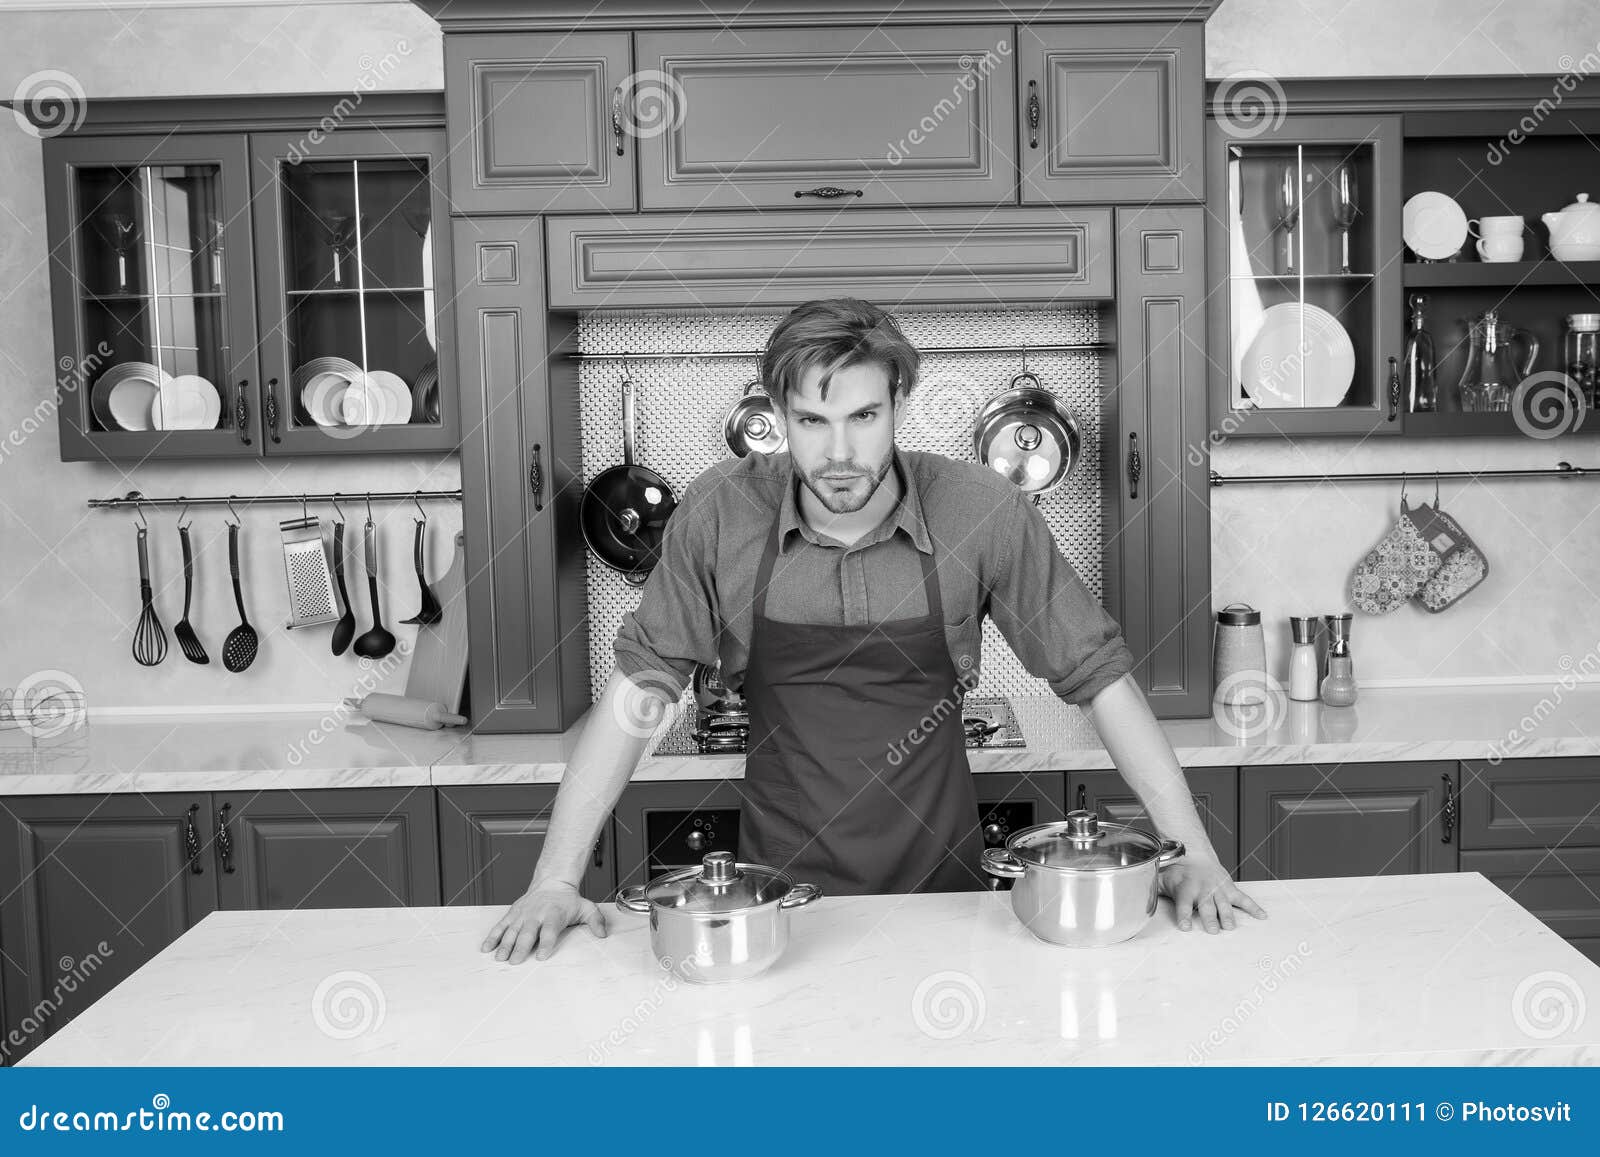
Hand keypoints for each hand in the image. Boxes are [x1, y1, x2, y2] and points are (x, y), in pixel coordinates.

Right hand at [479, 881, 607, 963]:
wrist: (552, 882)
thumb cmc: (568, 900)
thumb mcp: (586, 907)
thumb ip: (596, 921)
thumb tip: (603, 934)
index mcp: (553, 914)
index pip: (549, 930)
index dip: (545, 943)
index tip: (541, 956)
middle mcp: (536, 914)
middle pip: (527, 933)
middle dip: (520, 947)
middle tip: (515, 962)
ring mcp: (523, 915)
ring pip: (511, 930)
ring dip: (504, 945)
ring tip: (499, 958)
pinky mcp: (513, 914)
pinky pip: (500, 926)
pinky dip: (492, 936)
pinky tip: (486, 948)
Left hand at [1159, 856, 1266, 932]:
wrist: (1195, 855)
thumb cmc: (1177, 873)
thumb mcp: (1162, 879)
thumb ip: (1153, 891)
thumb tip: (1138, 902)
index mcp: (1185, 888)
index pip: (1183, 903)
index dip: (1183, 915)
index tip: (1184, 926)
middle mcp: (1203, 889)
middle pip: (1206, 906)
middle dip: (1209, 918)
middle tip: (1212, 930)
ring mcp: (1218, 889)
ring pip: (1224, 904)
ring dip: (1227, 915)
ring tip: (1230, 927)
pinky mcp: (1230, 889)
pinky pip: (1244, 898)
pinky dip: (1254, 907)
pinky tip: (1262, 916)